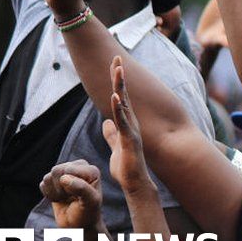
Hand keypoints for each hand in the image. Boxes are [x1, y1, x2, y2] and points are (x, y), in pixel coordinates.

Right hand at [40, 160, 102, 230]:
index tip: (77, 196)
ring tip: (66, 198)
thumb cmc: (87, 213)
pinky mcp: (55, 180)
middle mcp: (79, 167)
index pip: (68, 170)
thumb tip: (63, 178)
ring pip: (47, 177)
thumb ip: (81, 188)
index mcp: (91, 170)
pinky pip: (43, 184)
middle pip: (56, 170)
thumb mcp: (90, 202)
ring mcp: (66, 173)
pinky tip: (60, 198)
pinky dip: (49, 195)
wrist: (79, 225)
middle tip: (70, 198)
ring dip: (54, 192)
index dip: (68, 185)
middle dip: (60, 188)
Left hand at [102, 57, 155, 195]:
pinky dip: (119, 109)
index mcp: (127, 123)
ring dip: (121, 86)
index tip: (114, 64)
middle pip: (124, 94)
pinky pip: (124, 121)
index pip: (120, 97)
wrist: (135, 182)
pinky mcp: (131, 139)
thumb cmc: (126, 166)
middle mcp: (132, 123)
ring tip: (117, 70)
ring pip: (125, 104)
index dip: (117, 81)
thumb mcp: (115, 147)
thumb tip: (106, 124)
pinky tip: (116, 97)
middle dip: (119, 76)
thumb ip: (111, 134)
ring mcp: (132, 130)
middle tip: (116, 57)